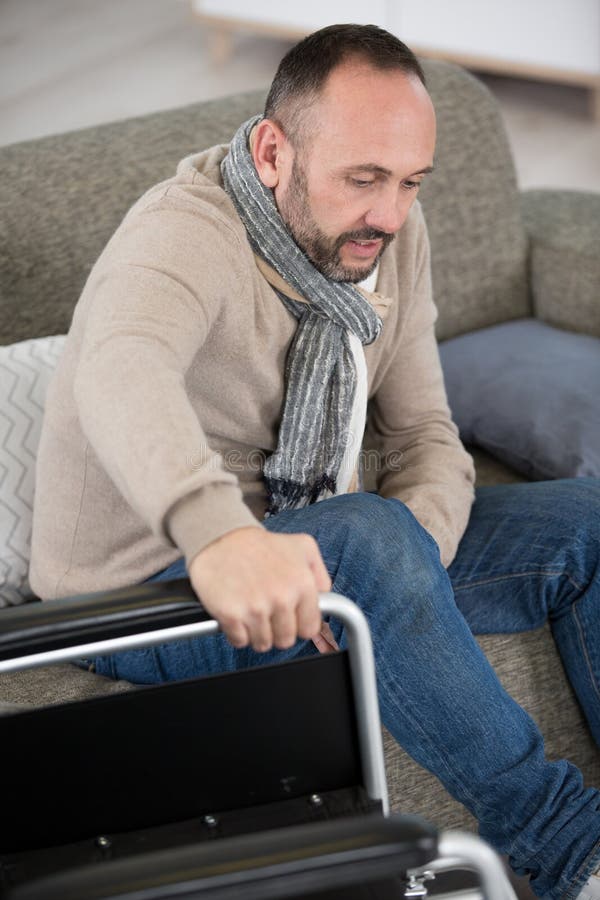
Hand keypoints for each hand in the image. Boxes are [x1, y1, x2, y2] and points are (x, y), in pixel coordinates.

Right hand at [188, 527, 331, 652]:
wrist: (219, 536)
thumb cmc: (259, 545)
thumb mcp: (302, 546)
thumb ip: (320, 574)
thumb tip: (326, 598)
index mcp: (302, 584)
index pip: (310, 629)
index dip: (298, 624)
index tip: (289, 616)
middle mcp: (282, 598)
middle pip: (286, 640)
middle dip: (277, 630)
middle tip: (266, 611)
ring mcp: (256, 608)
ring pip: (263, 644)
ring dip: (256, 633)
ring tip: (250, 610)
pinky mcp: (231, 615)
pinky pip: (239, 642)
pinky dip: (236, 633)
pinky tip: (236, 613)